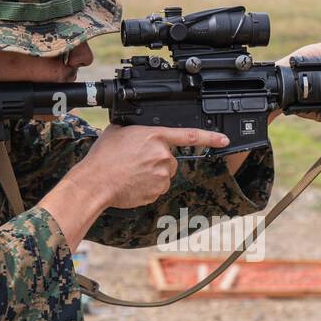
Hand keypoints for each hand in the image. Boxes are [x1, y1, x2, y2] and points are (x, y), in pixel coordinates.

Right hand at [77, 124, 229, 208]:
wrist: (96, 182)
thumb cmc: (103, 157)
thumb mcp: (118, 131)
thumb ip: (136, 129)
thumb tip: (137, 130)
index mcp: (155, 136)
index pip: (190, 135)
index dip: (210, 137)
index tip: (224, 140)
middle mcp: (163, 155)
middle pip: (170, 159)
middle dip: (157, 161)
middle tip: (136, 162)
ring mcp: (162, 175)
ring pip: (164, 175)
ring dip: (152, 174)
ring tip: (131, 172)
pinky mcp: (157, 192)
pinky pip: (157, 189)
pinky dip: (147, 187)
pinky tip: (132, 183)